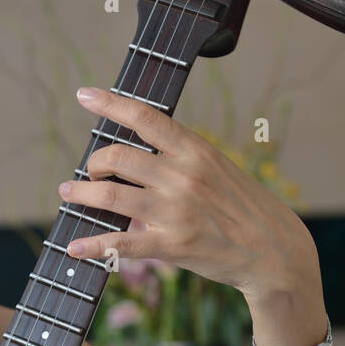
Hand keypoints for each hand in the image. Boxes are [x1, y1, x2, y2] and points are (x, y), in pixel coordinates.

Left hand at [61, 87, 319, 301]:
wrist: (275, 251)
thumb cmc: (245, 209)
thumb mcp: (219, 169)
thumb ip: (181, 159)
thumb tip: (140, 155)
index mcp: (196, 151)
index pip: (146, 118)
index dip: (111, 103)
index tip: (84, 94)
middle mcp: (183, 176)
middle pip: (118, 156)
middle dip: (95, 161)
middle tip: (89, 170)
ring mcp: (176, 211)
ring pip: (110, 195)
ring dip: (81, 194)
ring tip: (69, 193)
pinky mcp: (172, 245)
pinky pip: (121, 243)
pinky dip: (93, 245)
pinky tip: (75, 246)